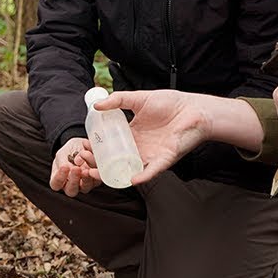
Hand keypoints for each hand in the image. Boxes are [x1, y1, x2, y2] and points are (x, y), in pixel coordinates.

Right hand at [48, 137, 100, 196]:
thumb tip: (71, 166)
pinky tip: (93, 159)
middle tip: (76, 168)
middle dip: (74, 180)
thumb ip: (64, 159)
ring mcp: (85, 184)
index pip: (56, 184)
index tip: (64, 166)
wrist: (82, 145)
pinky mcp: (96, 180)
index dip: (59, 177)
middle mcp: (72, 185)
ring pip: (86, 186)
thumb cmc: (69, 151)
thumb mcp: (63, 152)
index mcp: (60, 180)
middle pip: (71, 190)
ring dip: (86, 177)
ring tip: (86, 167)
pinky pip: (97, 178)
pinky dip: (96, 168)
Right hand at [92, 89, 231, 185]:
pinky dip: (142, 177)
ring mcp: (151, 155)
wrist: (194, 108)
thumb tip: (96, 105)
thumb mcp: (139, 99)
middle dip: (98, 165)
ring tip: (98, 173)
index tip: (82, 149)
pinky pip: (152, 171)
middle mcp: (139, 148)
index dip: (96, 149)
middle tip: (84, 163)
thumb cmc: (170, 103)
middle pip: (115, 161)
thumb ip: (118, 100)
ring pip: (129, 170)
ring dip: (113, 174)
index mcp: (132, 134)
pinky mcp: (164, 160)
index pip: (110, 145)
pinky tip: (131, 179)